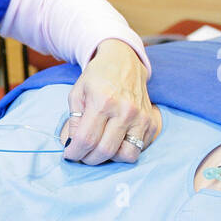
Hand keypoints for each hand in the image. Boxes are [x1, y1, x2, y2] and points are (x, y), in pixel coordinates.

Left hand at [61, 39, 159, 164]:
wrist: (124, 61)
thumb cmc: (96, 78)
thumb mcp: (77, 94)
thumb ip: (73, 122)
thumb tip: (72, 146)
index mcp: (103, 101)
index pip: (86, 139)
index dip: (74, 152)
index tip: (70, 154)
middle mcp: (125, 110)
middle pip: (105, 151)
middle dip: (89, 159)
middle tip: (83, 154)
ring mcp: (141, 117)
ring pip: (127, 155)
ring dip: (110, 158)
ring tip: (100, 147)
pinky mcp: (151, 121)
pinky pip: (139, 148)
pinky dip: (125, 150)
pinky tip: (115, 140)